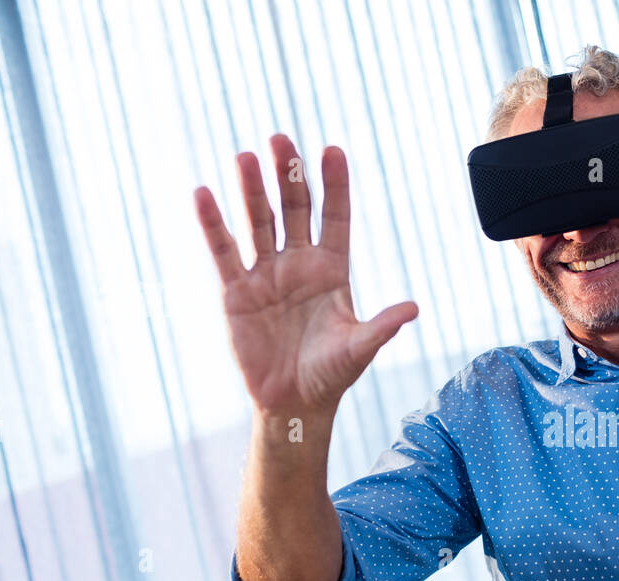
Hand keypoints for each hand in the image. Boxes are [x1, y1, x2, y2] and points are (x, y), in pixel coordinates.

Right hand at [194, 134, 416, 418]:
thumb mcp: (359, 349)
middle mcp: (299, 265)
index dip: (334, 186)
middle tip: (282, 140)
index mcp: (332, 271)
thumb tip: (413, 308)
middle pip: (295, 210)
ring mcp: (267, 275)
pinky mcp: (237, 292)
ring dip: (252, 190)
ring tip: (246, 156)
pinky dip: (214, 224)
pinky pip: (224, 252)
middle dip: (289, 175)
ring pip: (259, 222)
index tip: (333, 150)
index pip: (335, 218)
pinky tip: (205, 194)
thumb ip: (382, 327)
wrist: (294, 403)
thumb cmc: (331, 375)